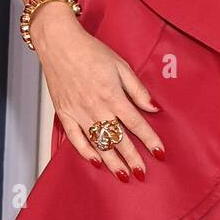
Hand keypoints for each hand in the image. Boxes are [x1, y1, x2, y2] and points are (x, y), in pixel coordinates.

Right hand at [31, 5, 163, 181]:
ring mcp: (78, 112)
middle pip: (118, 139)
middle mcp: (95, 107)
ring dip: (112, 161)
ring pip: (98, 143)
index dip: (149, 139)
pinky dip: (85, 152)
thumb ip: (138, 90)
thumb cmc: (91, 52)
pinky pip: (75, 139)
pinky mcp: (64, 114)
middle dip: (133, 158)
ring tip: (124, 175)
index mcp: (112, 95)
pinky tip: (96, 162)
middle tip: (143, 173)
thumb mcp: (122, 66)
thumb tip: (153, 108)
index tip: (159, 152)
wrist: (60, 44)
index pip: (136, 123)